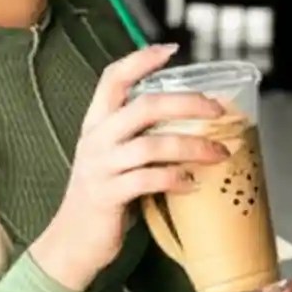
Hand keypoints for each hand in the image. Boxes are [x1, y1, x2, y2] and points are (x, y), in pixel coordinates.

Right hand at [31, 44, 228, 291]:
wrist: (72, 241)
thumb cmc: (103, 196)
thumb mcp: (115, 157)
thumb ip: (140, 136)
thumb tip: (192, 124)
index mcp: (97, 123)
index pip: (113, 78)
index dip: (140, 60)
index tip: (170, 49)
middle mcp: (96, 139)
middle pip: (144, 106)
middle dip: (186, 103)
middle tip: (217, 110)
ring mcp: (100, 167)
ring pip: (152, 145)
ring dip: (193, 147)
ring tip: (219, 153)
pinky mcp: (108, 196)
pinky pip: (148, 180)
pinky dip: (175, 179)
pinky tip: (193, 183)